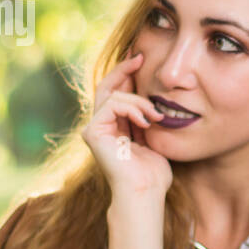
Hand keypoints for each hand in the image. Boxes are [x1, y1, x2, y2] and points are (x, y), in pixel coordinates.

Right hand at [81, 51, 171, 202]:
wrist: (145, 192)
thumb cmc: (153, 173)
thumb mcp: (154, 138)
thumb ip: (148, 118)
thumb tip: (156, 100)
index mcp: (114, 127)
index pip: (116, 93)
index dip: (126, 74)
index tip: (141, 58)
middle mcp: (100, 126)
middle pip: (107, 87)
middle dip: (124, 69)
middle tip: (140, 56)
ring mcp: (94, 129)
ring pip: (113, 95)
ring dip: (139, 101)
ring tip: (156, 115)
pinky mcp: (92, 132)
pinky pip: (111, 104)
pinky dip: (131, 108)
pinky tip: (145, 120)